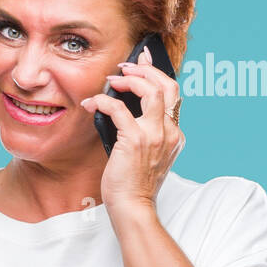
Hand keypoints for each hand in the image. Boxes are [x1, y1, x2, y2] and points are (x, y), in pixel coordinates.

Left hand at [79, 45, 186, 218]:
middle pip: (167, 86)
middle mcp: (169, 132)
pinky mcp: (135, 140)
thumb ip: (143, 131)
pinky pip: (119, 109)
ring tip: (113, 79)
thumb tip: (122, 106)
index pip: (173, 95)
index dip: (158, 73)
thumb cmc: (132, 183)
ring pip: (151, 91)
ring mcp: (155, 135)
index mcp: (174, 135)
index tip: (144, 60)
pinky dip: (104, 101)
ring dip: (130, 80)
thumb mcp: (146, 153)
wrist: (132, 207)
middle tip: (126, 67)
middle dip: (146, 70)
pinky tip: (92, 103)